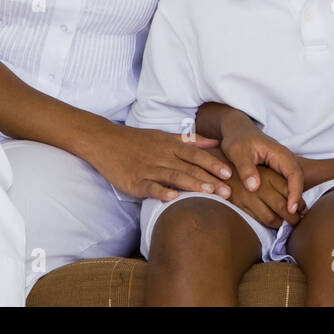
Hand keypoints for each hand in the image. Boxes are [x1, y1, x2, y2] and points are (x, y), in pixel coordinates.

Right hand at [86, 123, 233, 201]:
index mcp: (171, 146)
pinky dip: (161, 191)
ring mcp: (148, 168)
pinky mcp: (134, 181)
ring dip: (192, 185)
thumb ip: (191, 141)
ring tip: (208, 193)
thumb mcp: (165, 136)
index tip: (229, 174)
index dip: (213, 164)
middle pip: (190, 168)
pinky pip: (149, 186)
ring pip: (174, 176)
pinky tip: (172, 198)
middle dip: (210, 180)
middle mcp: (163, 156)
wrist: (104, 141)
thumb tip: (215, 142)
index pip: (197, 156)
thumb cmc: (137, 140)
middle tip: (228, 192)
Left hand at [220, 119, 304, 217]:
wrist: (237, 129)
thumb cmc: (237, 139)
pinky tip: (281, 207)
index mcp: (278, 153)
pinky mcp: (276, 168)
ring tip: (290, 217)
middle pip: (298, 179)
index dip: (295, 192)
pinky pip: (286, 182)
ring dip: (293, 197)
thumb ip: (246, 168)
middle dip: (297, 198)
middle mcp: (284, 158)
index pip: (294, 174)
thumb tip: (254, 187)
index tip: (291, 208)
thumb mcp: (237, 152)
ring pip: (293, 181)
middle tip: (293, 218)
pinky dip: (286, 194)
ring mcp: (281, 163)